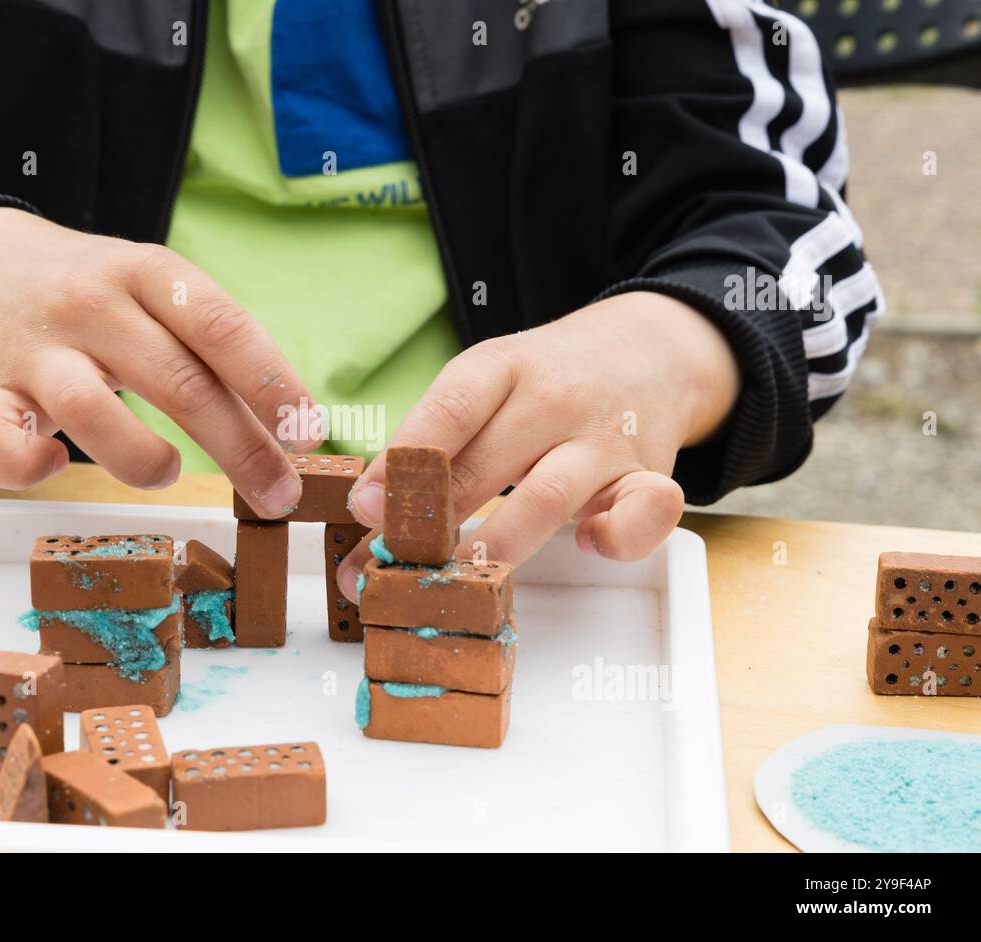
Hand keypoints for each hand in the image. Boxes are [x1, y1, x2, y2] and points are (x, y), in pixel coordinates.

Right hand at [0, 208, 319, 515]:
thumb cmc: (98, 296)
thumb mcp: (157, 289)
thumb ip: (211, 344)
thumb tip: (290, 426)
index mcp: (146, 273)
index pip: (221, 326)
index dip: (272, 383)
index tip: (308, 433)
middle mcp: (91, 305)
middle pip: (177, 381)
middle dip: (241, 448)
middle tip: (279, 494)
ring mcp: (34, 349)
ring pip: (92, 412)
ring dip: (145, 461)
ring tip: (171, 471)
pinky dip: (26, 468)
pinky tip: (55, 467)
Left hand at [336, 292, 740, 597]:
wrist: (650, 349)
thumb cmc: (546, 381)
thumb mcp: (486, 386)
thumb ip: (434, 441)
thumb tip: (366, 512)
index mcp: (502, 368)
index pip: (448, 410)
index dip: (403, 464)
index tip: (364, 510)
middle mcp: (554, 399)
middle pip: (485, 464)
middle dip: (430, 527)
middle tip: (389, 571)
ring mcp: (604, 438)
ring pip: (548, 497)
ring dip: (495, 547)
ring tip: (452, 585)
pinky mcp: (649, 475)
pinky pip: (646, 513)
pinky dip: (618, 537)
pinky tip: (587, 545)